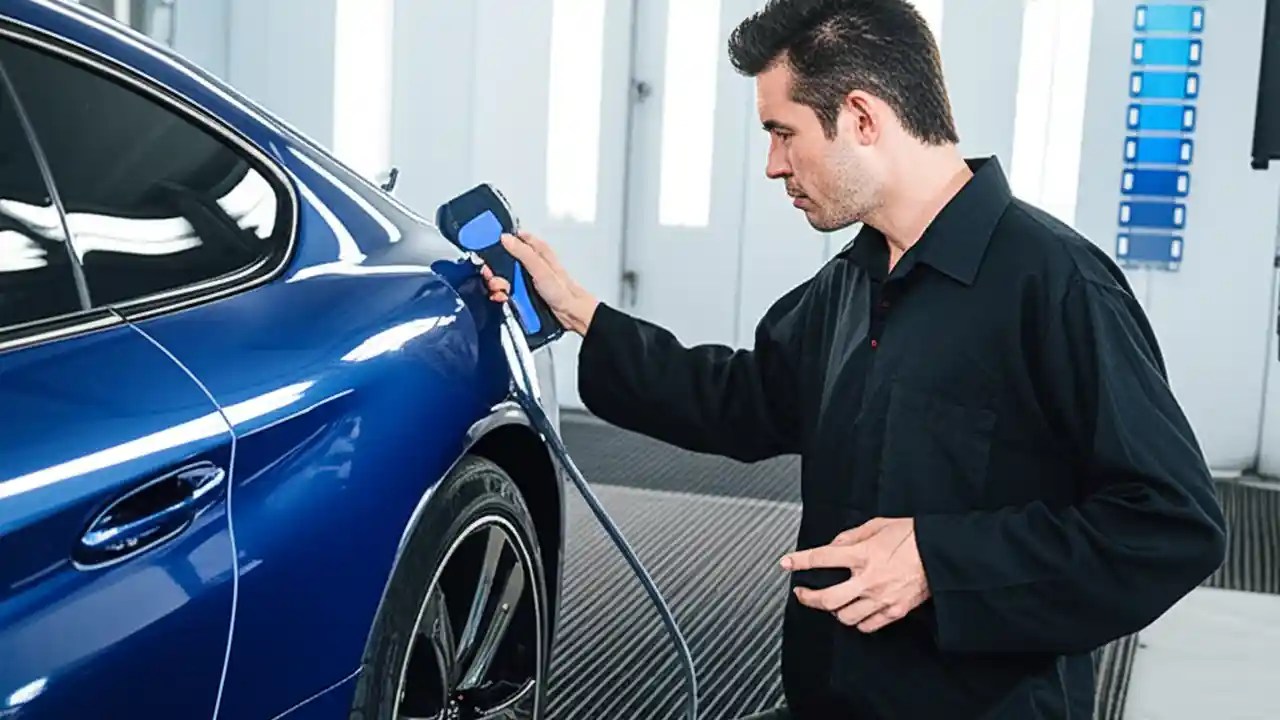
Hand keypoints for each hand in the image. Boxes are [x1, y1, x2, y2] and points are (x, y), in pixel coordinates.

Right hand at [480, 230, 598, 335]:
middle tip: (493, 276)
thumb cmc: (563, 292)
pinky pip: (508, 292)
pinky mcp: (525, 294)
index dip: (503, 241)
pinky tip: (503, 298)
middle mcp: (532, 265)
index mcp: (538, 252)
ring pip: (505, 277)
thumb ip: (523, 253)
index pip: (517, 239)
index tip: (491, 246)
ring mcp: (527, 280)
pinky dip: (502, 295)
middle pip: (506, 261)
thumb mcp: (540, 269)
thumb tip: (506, 238)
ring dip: (498, 284)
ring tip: (501, 291)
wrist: (571, 315)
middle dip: (496, 269)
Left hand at [779, 518, 930, 632]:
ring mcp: (881, 598)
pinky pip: (867, 626)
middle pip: (826, 599)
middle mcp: (868, 579)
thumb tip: (833, 545)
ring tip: (831, 603)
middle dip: (808, 598)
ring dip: (833, 611)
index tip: (786, 563)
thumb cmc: (913, 536)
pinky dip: (856, 622)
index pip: (821, 558)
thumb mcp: (878, 525)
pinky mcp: (894, 611)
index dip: (799, 561)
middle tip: (802, 594)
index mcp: (863, 554)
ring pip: (844, 617)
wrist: (942, 554)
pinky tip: (854, 613)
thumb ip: (851, 536)